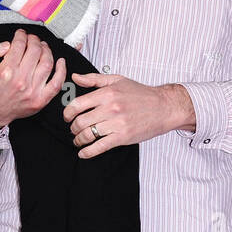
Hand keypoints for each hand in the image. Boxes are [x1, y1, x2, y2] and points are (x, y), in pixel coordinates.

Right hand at [0, 29, 65, 131]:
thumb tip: (7, 44)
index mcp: (6, 71)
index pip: (19, 45)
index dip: (21, 35)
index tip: (21, 34)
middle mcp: (21, 81)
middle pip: (35, 51)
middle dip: (34, 40)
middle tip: (32, 38)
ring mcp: (32, 91)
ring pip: (47, 63)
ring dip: (47, 50)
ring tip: (42, 46)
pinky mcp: (40, 100)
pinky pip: (57, 83)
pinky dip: (61, 71)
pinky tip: (60, 61)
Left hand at [63, 72, 196, 156]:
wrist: (164, 107)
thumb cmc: (141, 93)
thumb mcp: (117, 80)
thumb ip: (94, 79)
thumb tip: (75, 78)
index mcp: (107, 93)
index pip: (77, 104)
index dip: (68, 113)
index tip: (67, 117)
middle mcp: (110, 108)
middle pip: (80, 122)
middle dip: (73, 128)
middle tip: (74, 130)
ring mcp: (116, 123)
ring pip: (87, 135)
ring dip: (78, 140)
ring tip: (78, 140)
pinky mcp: (123, 137)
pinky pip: (99, 146)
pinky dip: (88, 152)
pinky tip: (83, 153)